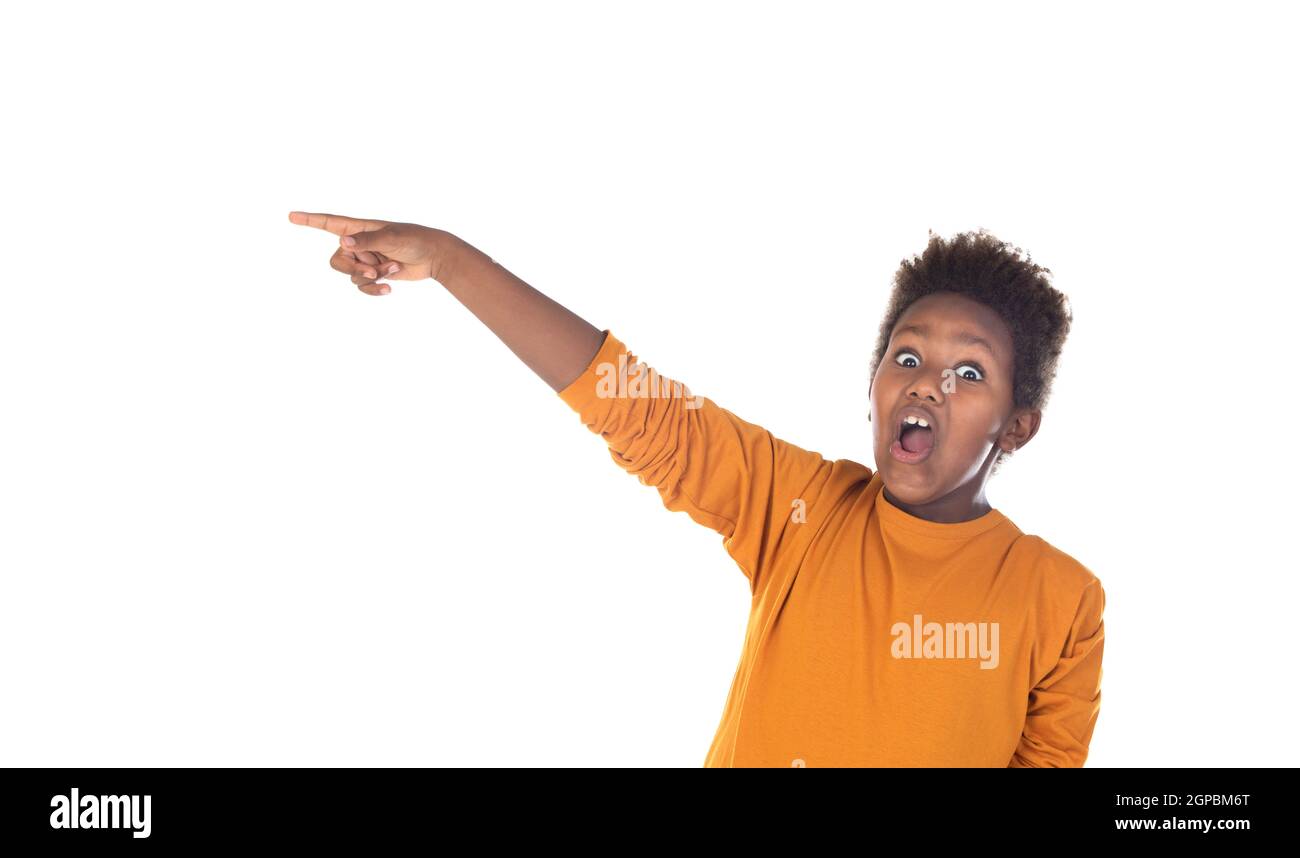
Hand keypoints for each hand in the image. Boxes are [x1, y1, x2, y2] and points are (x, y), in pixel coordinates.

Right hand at [288, 211, 457, 296]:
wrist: (434, 256)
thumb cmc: (415, 239)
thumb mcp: (391, 238)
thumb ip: (367, 240)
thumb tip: (344, 243)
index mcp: (359, 228)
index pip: (329, 223)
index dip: (310, 220)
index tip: (291, 216)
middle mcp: (358, 243)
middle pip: (338, 261)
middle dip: (355, 269)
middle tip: (375, 269)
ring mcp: (365, 260)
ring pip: (352, 276)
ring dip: (372, 277)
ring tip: (393, 269)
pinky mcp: (374, 274)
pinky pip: (363, 286)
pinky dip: (375, 288)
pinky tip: (390, 288)